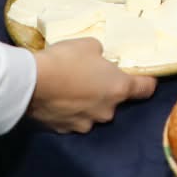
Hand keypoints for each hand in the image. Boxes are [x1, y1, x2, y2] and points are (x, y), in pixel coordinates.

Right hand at [26, 38, 156, 132]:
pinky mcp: (65, 131)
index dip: (147, 81)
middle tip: (91, 76)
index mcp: (118, 88)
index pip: (146, 89)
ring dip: (87, 103)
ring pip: (93, 112)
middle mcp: (107, 111)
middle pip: (115, 101)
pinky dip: (68, 111)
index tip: (145, 77)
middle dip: (106, 90)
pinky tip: (57, 98)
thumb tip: (98, 60)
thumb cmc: (65, 60)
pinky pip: (73, 119)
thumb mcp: (89, 45)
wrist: (29, 83)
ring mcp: (86, 124)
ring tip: (69, 88)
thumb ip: (100, 54)